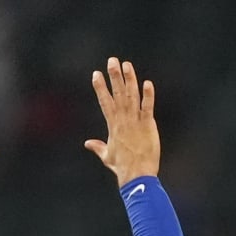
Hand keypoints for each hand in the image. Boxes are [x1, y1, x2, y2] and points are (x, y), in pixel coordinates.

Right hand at [84, 56, 160, 186]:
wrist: (136, 174)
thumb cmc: (122, 167)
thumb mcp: (107, 156)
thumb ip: (98, 147)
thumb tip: (87, 143)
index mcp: (113, 125)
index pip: (105, 102)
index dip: (100, 87)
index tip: (96, 74)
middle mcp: (123, 120)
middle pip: (118, 94)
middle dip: (114, 76)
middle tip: (112, 61)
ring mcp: (135, 122)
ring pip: (131, 96)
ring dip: (129, 80)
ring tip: (127, 65)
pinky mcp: (148, 126)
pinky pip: (148, 108)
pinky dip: (148, 96)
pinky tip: (147, 83)